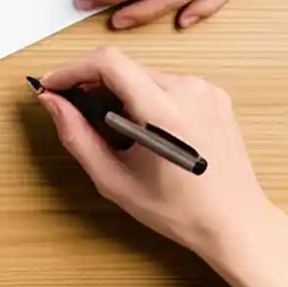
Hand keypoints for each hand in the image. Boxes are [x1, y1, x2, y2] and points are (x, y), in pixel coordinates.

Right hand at [39, 47, 287, 286]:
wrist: (235, 222)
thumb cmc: (180, 211)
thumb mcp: (115, 181)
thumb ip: (77, 137)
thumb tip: (52, 102)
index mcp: (165, 112)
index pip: (108, 63)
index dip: (72, 70)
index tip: (53, 85)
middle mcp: (189, 91)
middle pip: (124, 68)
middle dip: (94, 86)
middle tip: (79, 114)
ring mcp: (205, 89)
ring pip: (144, 75)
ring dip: (122, 94)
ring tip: (118, 131)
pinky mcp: (214, 93)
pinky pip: (167, 83)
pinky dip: (148, 98)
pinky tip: (147, 129)